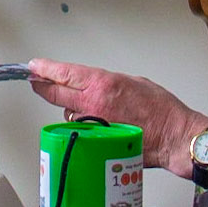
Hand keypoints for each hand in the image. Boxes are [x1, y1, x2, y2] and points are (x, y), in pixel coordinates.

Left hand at [27, 57, 199, 171]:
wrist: (173, 136)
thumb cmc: (161, 111)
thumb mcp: (133, 82)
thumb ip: (107, 82)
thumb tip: (93, 83)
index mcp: (102, 84)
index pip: (63, 73)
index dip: (45, 69)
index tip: (35, 66)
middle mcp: (93, 104)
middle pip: (54, 93)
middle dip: (42, 85)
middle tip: (36, 80)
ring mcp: (92, 124)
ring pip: (67, 112)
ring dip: (70, 107)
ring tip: (89, 107)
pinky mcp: (95, 140)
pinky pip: (80, 129)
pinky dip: (83, 124)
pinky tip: (96, 124)